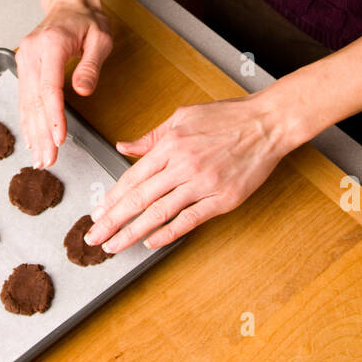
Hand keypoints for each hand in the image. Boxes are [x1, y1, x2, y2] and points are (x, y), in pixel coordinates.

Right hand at [15, 0, 112, 168]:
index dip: (54, 115)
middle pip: (34, 100)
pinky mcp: (24, 66)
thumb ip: (91, 65)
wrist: (69, 4)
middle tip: (47, 160)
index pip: (49, 87)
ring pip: (26, 102)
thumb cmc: (88, 20)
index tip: (59, 138)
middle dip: (41, 133)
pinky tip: (31, 138)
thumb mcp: (100, 39)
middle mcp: (31, 53)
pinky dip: (27, 120)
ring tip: (39, 158)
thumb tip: (83, 90)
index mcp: (51, 45)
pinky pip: (25, 98)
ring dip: (32, 132)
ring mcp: (24, 60)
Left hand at [84, 96, 292, 251]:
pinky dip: (168, 233)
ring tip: (114, 245)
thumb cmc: (227, 117)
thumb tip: (123, 146)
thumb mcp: (182, 117)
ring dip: (132, 232)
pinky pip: (189, 220)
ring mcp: (203, 183)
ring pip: (159, 213)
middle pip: (139, 198)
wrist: (267, 123)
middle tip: (94, 236)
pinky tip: (151, 243)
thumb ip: (152, 137)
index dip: (112, 198)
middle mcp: (183, 165)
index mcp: (171, 145)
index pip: (133, 177)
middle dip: (112, 221)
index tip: (97, 212)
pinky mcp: (223, 199)